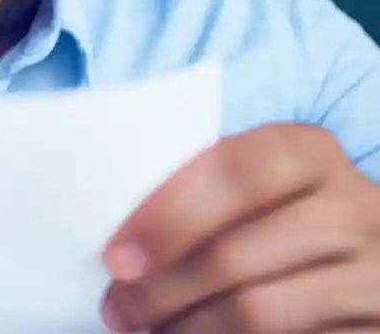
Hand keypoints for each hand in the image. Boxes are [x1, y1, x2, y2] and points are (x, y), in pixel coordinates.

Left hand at [101, 124, 379, 332]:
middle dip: (160, 289)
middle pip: (234, 254)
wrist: (350, 253)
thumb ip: (200, 194)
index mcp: (311, 154)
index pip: (237, 172)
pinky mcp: (376, 331)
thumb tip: (121, 244)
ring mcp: (373, 275)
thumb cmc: (275, 214)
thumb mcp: (251, 188)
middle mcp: (354, 209)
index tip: (116, 259)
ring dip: (187, 328)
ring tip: (150, 329)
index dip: (168, 216)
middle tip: (117, 307)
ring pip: (257, 312)